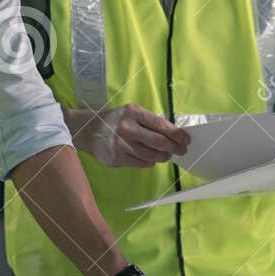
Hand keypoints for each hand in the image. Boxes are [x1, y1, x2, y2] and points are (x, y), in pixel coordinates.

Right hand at [68, 105, 188, 167]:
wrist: (89, 130)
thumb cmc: (115, 120)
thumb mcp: (131, 113)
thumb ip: (150, 121)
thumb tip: (173, 134)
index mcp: (133, 112)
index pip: (160, 124)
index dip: (176, 133)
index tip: (186, 139)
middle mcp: (126, 127)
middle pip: (158, 141)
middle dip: (174, 147)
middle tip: (181, 150)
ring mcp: (120, 144)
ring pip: (151, 155)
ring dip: (163, 156)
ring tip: (167, 155)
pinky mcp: (116, 158)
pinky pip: (141, 163)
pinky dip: (150, 161)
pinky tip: (151, 158)